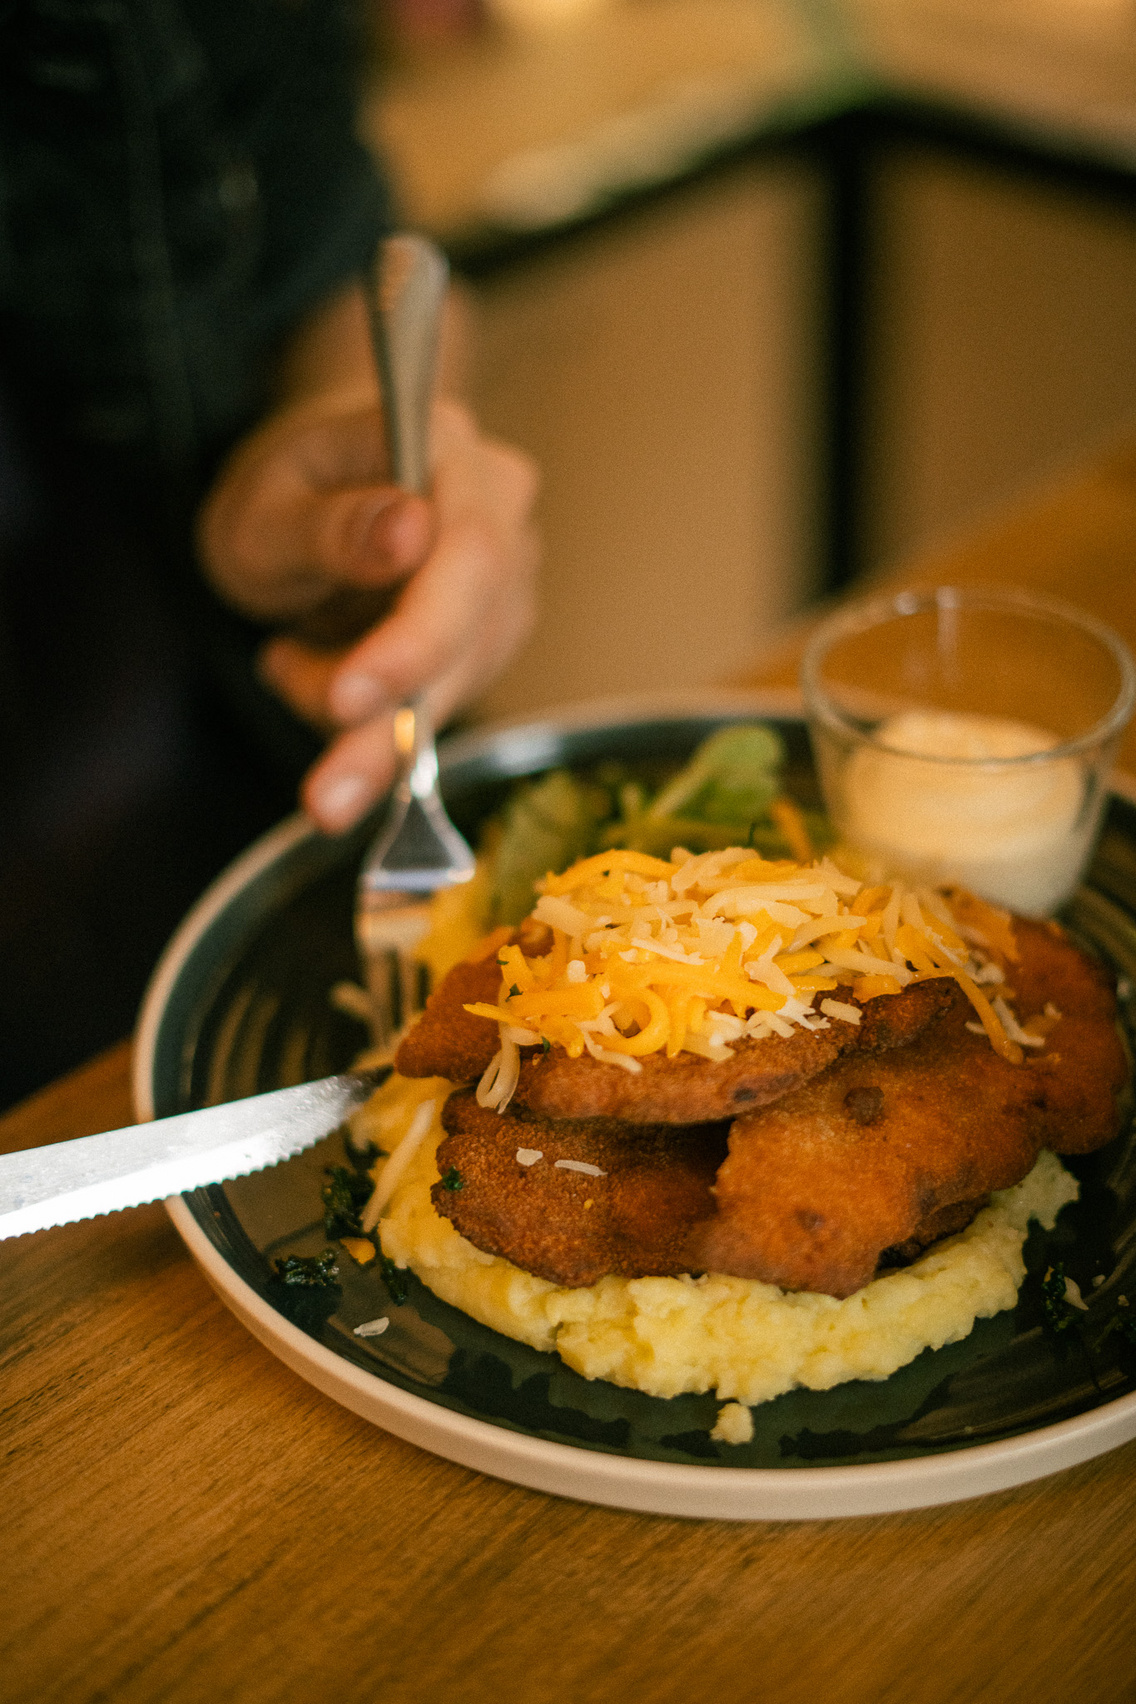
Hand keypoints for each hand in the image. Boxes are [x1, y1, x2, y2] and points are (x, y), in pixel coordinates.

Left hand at [198, 393, 538, 830]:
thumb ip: (329, 524)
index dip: (417, 637)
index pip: (468, 553)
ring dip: (368, 722)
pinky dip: (376, 723)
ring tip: (284, 664)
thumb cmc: (284, 489)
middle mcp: (501, 511)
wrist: (304, 495)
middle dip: (391, 724)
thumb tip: (410, 533)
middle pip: (472, 633)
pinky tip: (314, 672)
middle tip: (325, 795)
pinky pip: (441, 705)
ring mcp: (506, 581)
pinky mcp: (490, 638)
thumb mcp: (265, 505)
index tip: (349, 698)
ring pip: (455, 685)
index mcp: (449, 449)